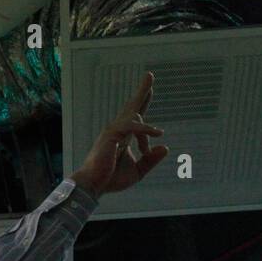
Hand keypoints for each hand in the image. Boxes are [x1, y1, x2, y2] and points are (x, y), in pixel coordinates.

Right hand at [70, 71, 168, 196]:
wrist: (95, 185)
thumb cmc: (112, 178)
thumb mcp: (138, 170)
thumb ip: (151, 159)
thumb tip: (166, 147)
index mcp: (124, 137)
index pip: (135, 118)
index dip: (144, 106)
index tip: (153, 103)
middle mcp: (118, 130)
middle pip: (132, 107)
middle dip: (142, 91)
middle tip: (150, 75)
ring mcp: (114, 130)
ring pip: (134, 115)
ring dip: (147, 116)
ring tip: (156, 116)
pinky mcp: (113, 134)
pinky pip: (133, 127)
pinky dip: (145, 130)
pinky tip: (157, 133)